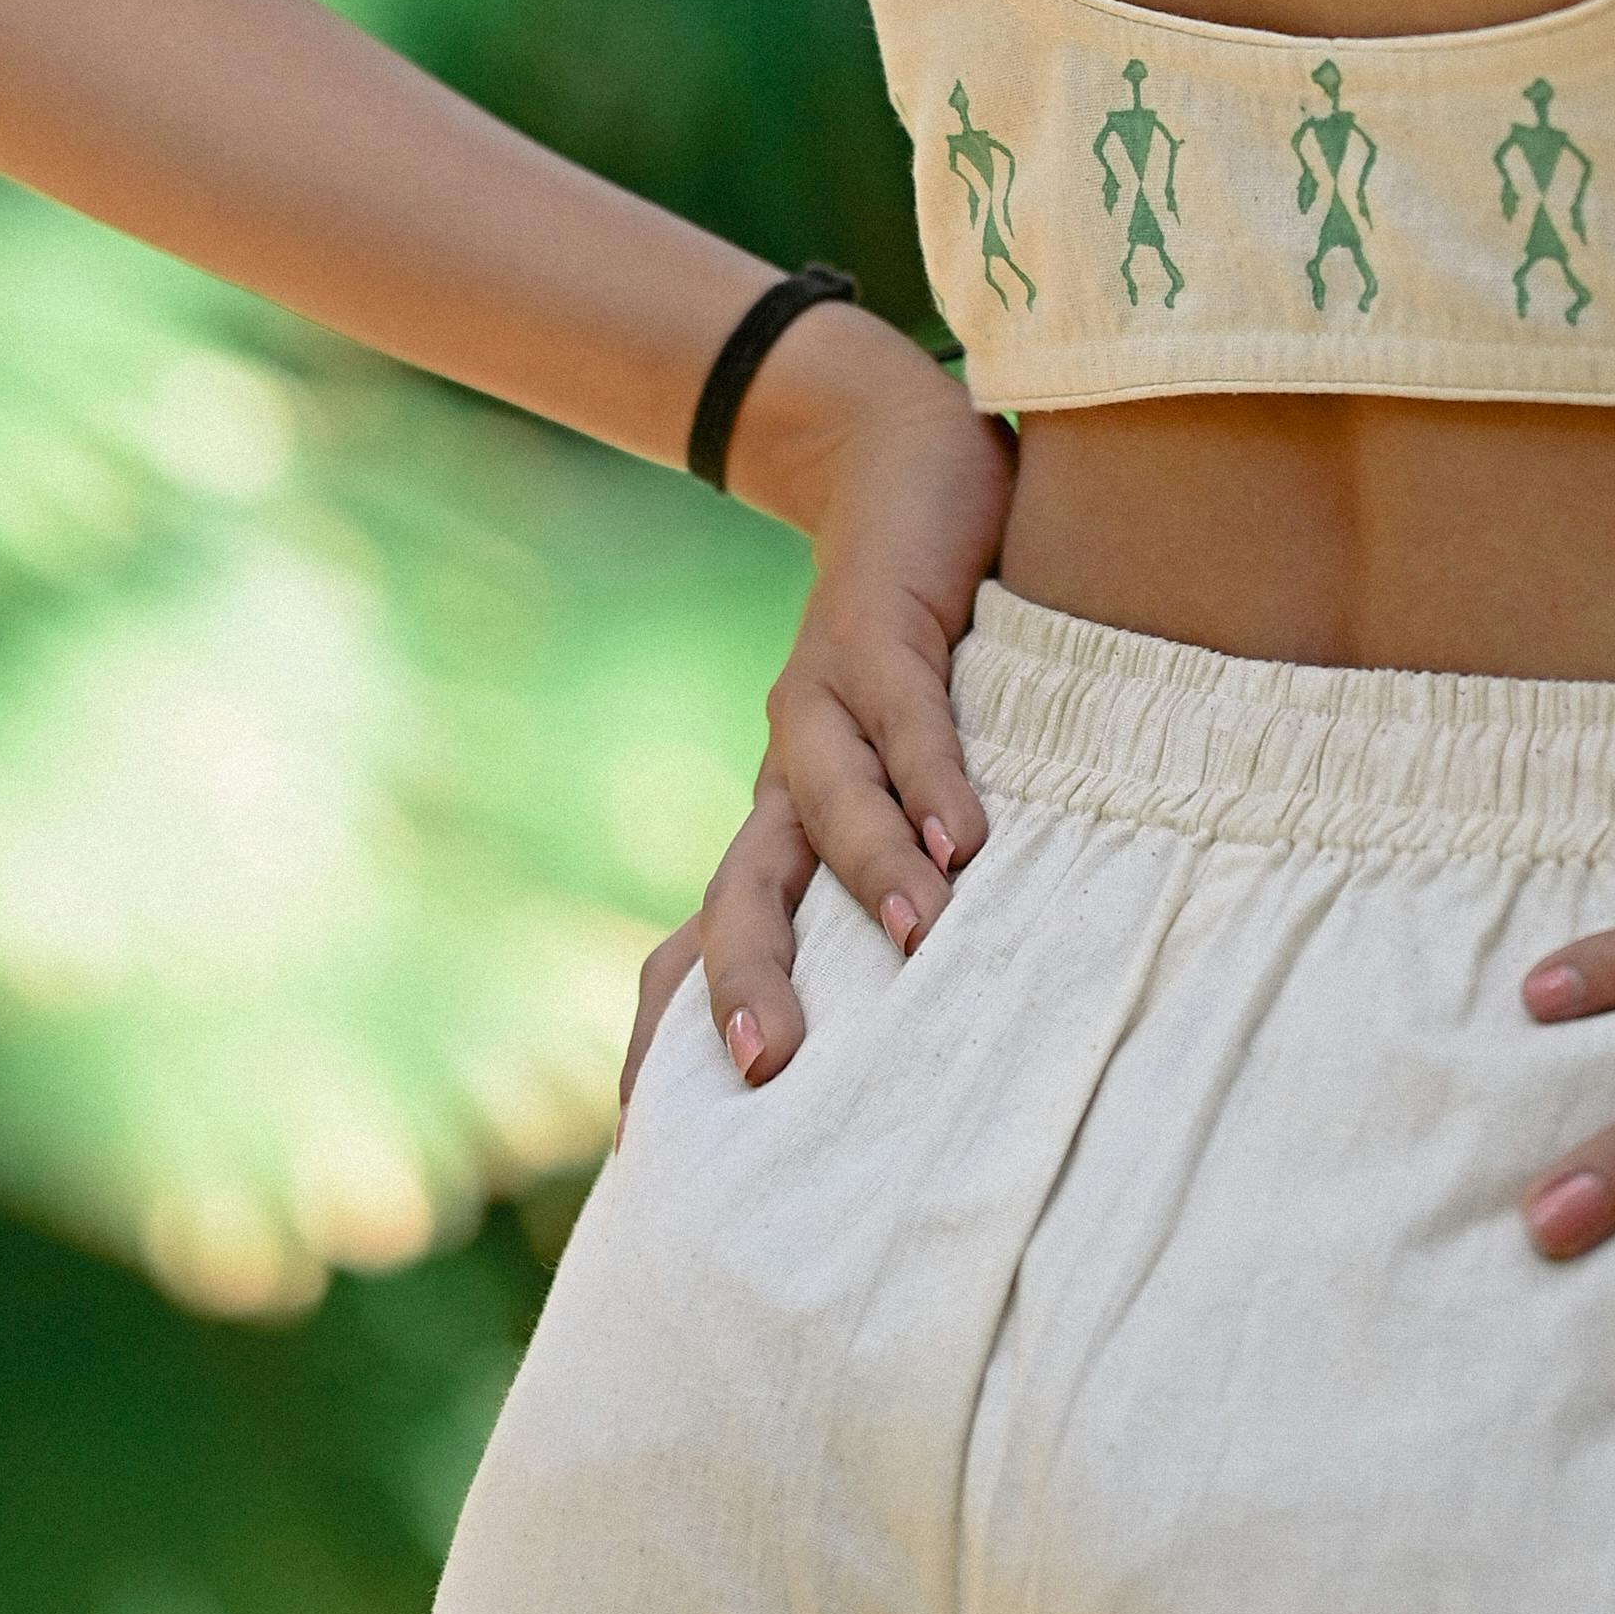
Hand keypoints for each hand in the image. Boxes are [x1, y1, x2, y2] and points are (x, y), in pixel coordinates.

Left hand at [620, 316, 1011, 1118]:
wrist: (893, 460)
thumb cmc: (919, 644)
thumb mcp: (896, 775)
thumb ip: (905, 870)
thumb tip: (942, 1000)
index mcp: (775, 822)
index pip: (695, 943)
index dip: (666, 1039)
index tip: (643, 1153)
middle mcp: (781, 774)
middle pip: (738, 893)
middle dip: (746, 981)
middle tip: (766, 1074)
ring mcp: (826, 699)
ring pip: (822, 803)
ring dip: (869, 869)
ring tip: (921, 939)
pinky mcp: (884, 631)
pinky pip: (907, 715)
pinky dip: (933, 775)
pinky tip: (971, 832)